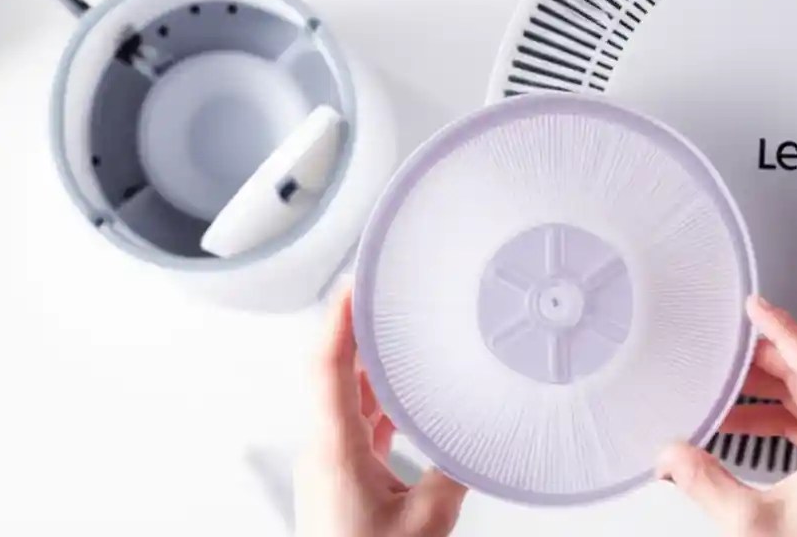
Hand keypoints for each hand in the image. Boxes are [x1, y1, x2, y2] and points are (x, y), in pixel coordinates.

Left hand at [295, 291, 467, 536]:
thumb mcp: (426, 522)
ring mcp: (329, 467)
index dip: (338, 319)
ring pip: (346, 401)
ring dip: (370, 368)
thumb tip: (472, 442)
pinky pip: (358, 426)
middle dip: (359, 331)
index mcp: (335, 452)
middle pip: (333, 374)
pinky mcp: (340, 481)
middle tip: (381, 295)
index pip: (327, 367)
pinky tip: (406, 400)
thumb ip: (451, 475)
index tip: (355, 284)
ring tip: (398, 337)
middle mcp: (324, 452)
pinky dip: (380, 404)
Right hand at [657, 296, 796, 536]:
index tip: (756, 308)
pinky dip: (780, 421)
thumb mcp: (754, 527)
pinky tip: (748, 431)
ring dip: (769, 393)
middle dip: (767, 359)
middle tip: (732, 346)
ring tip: (728, 393)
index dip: (783, 329)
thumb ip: (706, 484)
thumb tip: (672, 458)